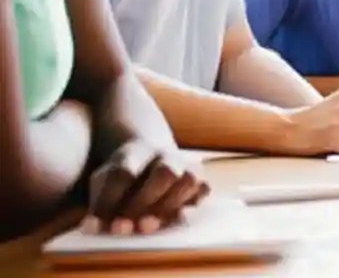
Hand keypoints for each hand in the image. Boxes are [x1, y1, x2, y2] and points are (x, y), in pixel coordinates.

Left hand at [83, 140, 208, 234]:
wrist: (149, 153)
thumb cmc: (122, 176)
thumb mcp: (103, 180)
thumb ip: (100, 202)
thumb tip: (94, 227)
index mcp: (136, 151)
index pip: (124, 172)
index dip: (108, 201)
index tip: (92, 225)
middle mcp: (166, 155)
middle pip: (165, 172)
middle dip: (144, 203)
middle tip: (124, 227)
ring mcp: (187, 164)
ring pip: (191, 179)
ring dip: (169, 206)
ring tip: (148, 226)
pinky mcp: (201, 179)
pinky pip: (205, 189)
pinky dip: (191, 205)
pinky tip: (171, 219)